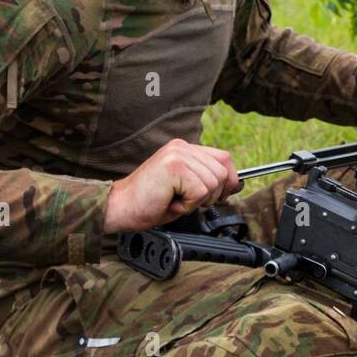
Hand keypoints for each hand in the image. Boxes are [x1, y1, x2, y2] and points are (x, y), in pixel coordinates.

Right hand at [103, 139, 241, 232]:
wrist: (119, 208)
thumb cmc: (149, 203)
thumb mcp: (185, 189)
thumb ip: (207, 180)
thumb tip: (236, 184)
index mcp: (184, 149)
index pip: (224, 158)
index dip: (229, 179)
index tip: (221, 195)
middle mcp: (182, 147)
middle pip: (222, 170)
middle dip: (213, 194)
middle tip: (188, 201)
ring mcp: (177, 155)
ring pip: (213, 182)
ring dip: (197, 201)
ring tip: (175, 200)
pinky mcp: (174, 166)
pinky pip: (200, 191)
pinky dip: (188, 205)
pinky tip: (170, 202)